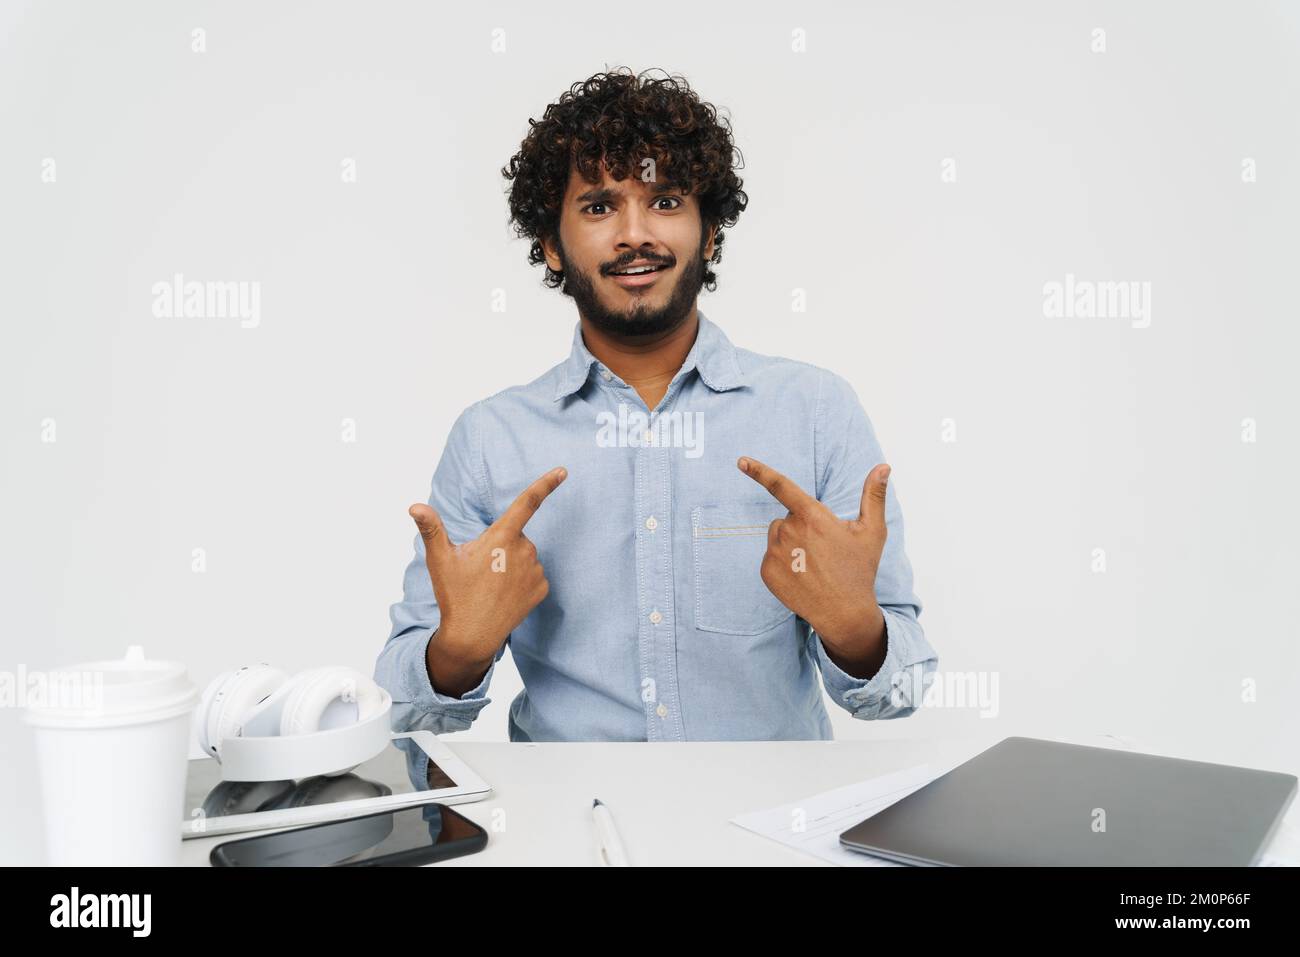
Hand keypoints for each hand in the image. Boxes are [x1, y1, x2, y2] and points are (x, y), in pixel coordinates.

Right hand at [409, 466, 566, 666]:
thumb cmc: (454, 595)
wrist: (472, 636)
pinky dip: (521, 581)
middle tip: (481, 569)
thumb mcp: (439, 559)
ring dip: (511, 563)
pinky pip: (533, 575)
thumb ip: (431, 528)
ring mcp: (536, 570)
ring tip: (490, 584)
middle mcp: (524, 550)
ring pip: (525, 556)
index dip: (546, 484)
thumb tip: (415, 506)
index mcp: (502, 536)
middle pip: (516, 536)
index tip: (563, 471)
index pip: (527, 502)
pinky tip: (505, 594)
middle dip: (502, 545)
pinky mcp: (542, 589)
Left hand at [737, 456, 889, 652]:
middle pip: (788, 517)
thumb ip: (873, 496)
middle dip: (803, 526)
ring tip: (813, 564)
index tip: (742, 461)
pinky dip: (783, 563)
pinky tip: (802, 576)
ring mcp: (775, 553)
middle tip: (824, 550)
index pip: (781, 486)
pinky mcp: (766, 572)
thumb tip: (883, 466)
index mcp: (813, 516)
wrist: (844, 613)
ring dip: (791, 543)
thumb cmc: (860, 570)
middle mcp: (789, 531)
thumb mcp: (872, 532)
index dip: (760, 471)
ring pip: (778, 535)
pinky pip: (771, 556)